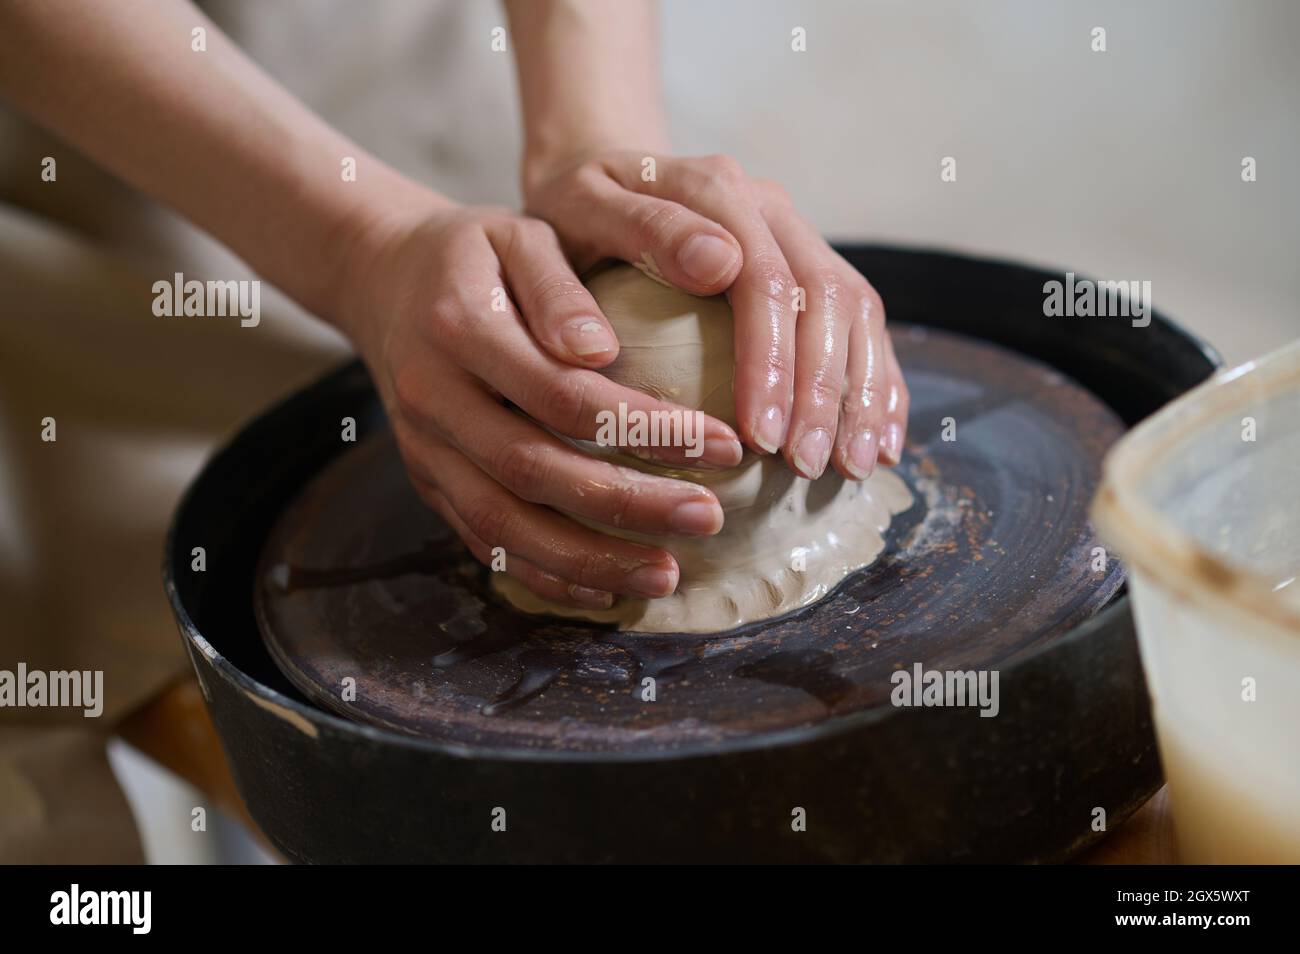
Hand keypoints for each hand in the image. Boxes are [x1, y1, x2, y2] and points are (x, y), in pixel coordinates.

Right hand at [336, 201, 743, 609]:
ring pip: (503, 524)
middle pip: (533, 470)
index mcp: (459, 327)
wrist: (381, 278)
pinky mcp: (429, 482)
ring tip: (668, 574)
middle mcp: (433, 398)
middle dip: (627, 504)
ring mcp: (425, 449)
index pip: (561, 393)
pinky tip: (606, 588)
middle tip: (709, 518)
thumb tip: (602, 350)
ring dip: (589, 558)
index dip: (645, 426)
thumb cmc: (475, 252)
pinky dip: (545, 574)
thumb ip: (558, 288)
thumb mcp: (519, 234)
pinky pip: (484, 543)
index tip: (722, 443)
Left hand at [525, 150, 909, 480]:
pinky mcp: (810, 269)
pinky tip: (879, 443)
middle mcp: (770, 208)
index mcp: (718, 190)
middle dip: (821, 393)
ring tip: (850, 469)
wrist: (593, 185)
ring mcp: (797, 236)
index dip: (770, 363)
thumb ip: (641, 229)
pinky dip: (878, 385)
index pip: (764, 280)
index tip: (759, 439)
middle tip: (805, 466)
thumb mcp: (579, 210)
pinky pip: (863, 325)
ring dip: (860, 396)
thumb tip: (719, 264)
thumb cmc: (571, 215)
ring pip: (856, 313)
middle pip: (824, 300)